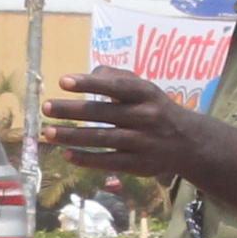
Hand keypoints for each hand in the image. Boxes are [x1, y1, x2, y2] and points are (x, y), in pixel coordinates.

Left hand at [41, 67, 209, 178]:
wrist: (189, 143)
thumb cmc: (157, 109)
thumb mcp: (145, 89)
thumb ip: (119, 78)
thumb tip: (91, 73)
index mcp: (145, 94)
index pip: (116, 86)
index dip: (90, 84)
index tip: (64, 81)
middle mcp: (145, 116)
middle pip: (102, 113)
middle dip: (71, 111)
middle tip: (46, 107)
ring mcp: (141, 142)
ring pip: (102, 138)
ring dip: (72, 136)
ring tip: (48, 133)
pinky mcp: (138, 164)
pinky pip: (108, 161)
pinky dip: (86, 159)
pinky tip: (66, 154)